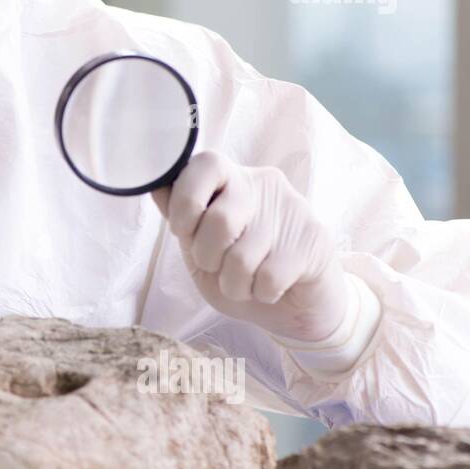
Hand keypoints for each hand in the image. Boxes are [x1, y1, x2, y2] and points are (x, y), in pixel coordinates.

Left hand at [150, 151, 347, 342]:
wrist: (294, 304)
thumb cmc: (239, 271)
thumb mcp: (199, 246)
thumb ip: (180, 217)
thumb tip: (154, 183)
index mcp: (232, 178)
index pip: (206, 164)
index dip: (185, 202)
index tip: (184, 231)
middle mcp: (264, 184)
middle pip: (220, 221)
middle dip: (207, 257)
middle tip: (217, 266)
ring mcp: (294, 208)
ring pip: (243, 258)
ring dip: (234, 285)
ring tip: (246, 282)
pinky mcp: (315, 239)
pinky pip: (270, 277)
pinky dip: (261, 294)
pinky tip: (271, 288)